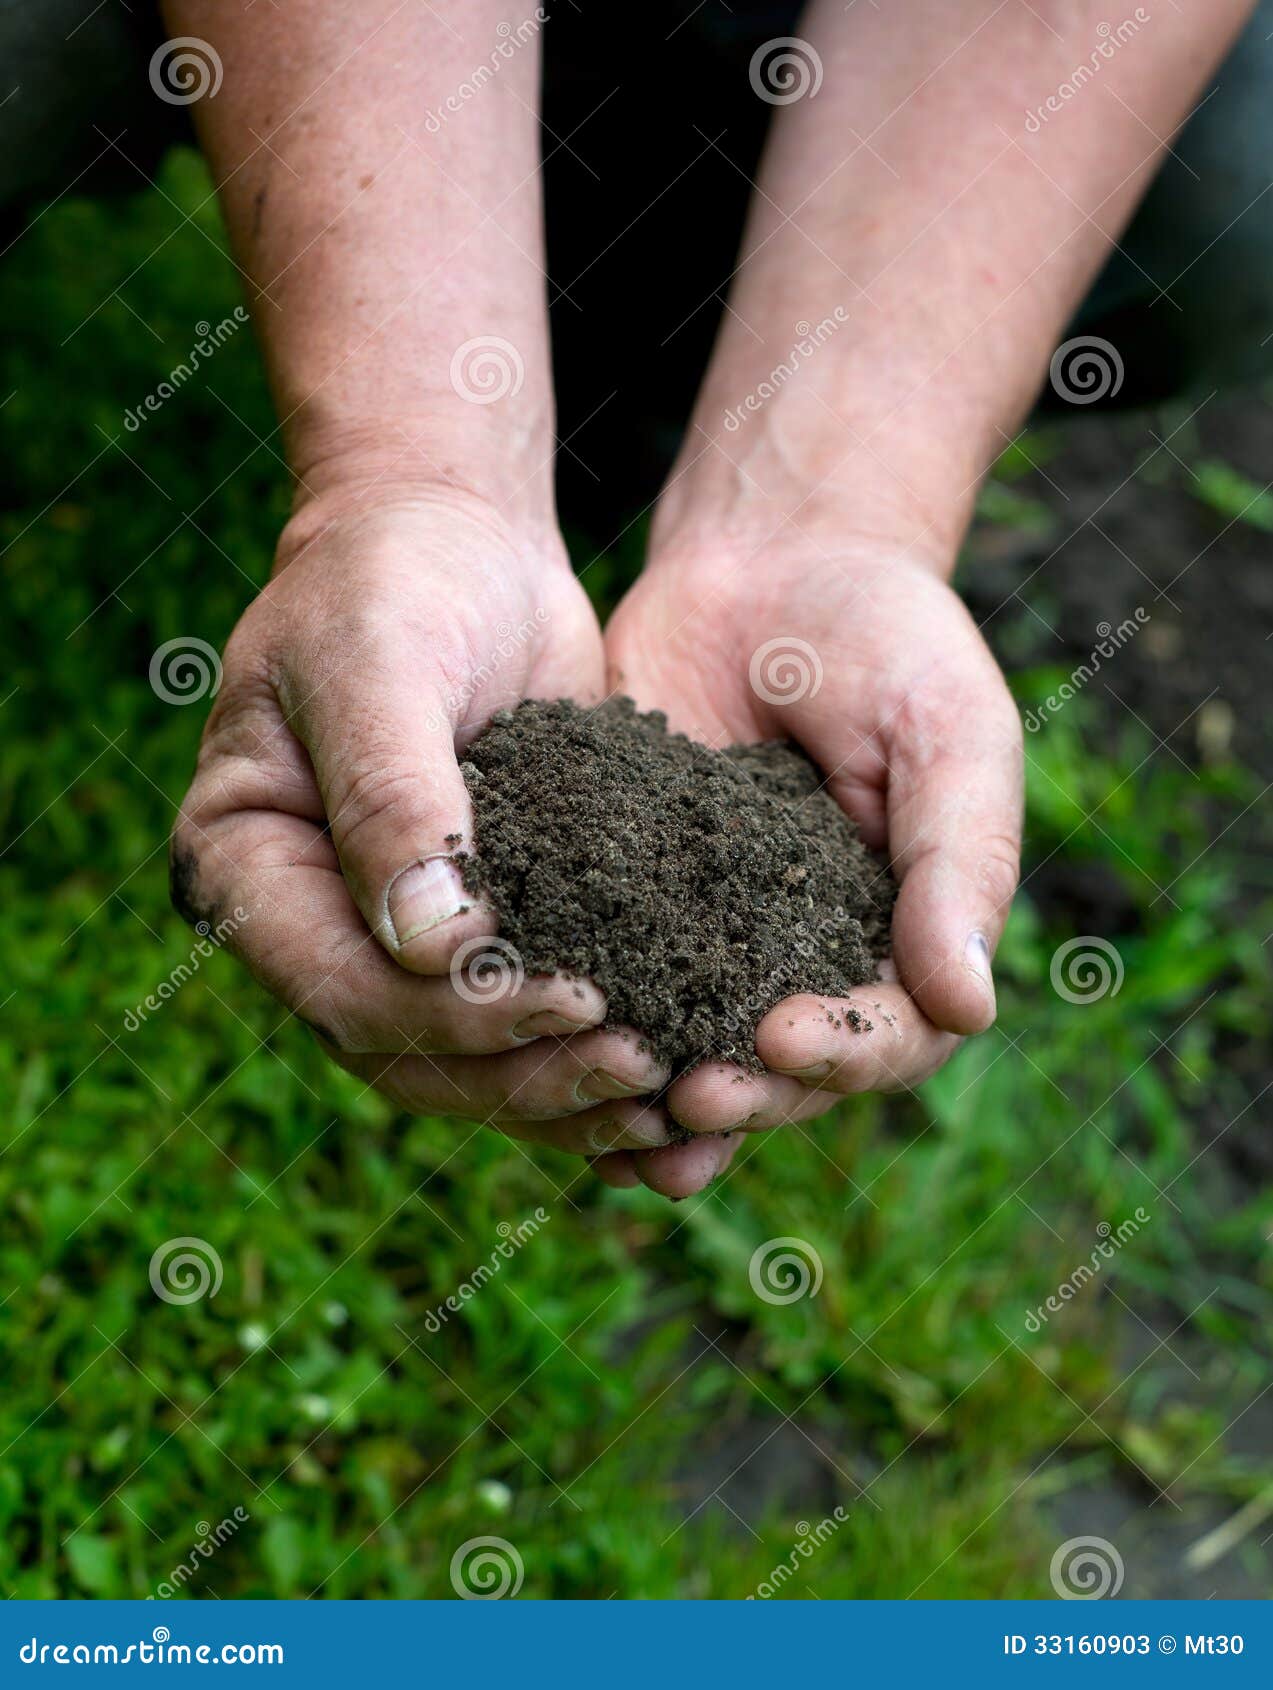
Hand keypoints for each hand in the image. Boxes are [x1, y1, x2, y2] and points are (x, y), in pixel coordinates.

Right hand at [171, 488, 674, 1165]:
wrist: (454, 539)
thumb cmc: (394, 578)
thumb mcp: (379, 661)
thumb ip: (393, 796)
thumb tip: (435, 946)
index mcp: (251, 867)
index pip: (343, 990)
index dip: (455, 1019)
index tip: (573, 1001)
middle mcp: (315, 923)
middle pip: (407, 1054)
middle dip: (523, 1074)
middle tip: (641, 1065)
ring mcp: (397, 935)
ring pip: (468, 1064)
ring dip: (563, 1091)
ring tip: (669, 1093)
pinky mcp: (483, 924)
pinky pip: (522, 1019)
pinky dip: (586, 1053)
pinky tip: (672, 1069)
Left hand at [599, 532, 1022, 1196]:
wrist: (769, 560)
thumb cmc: (888, 638)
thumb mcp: (949, 734)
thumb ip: (959, 862)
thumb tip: (968, 1010)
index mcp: (906, 934)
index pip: (895, 1035)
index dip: (844, 1053)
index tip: (780, 1034)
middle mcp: (812, 956)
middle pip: (789, 1068)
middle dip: (747, 1093)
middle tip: (690, 1095)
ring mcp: (719, 936)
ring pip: (698, 1046)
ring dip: (663, 1095)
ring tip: (620, 1120)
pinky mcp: (632, 899)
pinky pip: (614, 979)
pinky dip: (587, 1027)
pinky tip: (547, 1050)